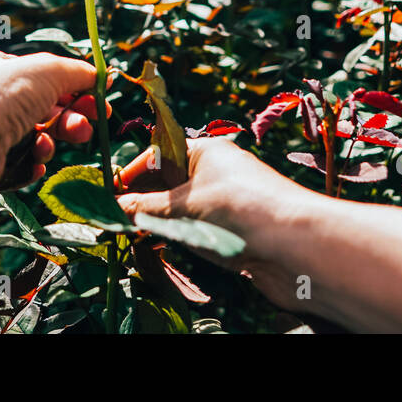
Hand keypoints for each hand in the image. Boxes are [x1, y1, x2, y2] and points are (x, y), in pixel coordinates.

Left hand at [0, 50, 102, 199]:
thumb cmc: (0, 96)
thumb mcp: (46, 69)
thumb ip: (76, 71)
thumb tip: (100, 76)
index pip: (42, 76)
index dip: (74, 86)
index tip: (100, 99)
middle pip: (43, 108)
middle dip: (71, 117)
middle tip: (91, 125)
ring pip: (35, 137)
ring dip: (54, 140)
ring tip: (55, 144)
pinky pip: (21, 163)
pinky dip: (33, 162)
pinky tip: (33, 162)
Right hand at [116, 137, 315, 306]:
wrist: (296, 246)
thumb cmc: (238, 211)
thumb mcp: (182, 206)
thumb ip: (144, 208)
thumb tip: (113, 206)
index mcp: (205, 151)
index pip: (157, 155)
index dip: (130, 175)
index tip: (105, 195)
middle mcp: (216, 172)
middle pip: (167, 184)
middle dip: (140, 202)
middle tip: (111, 221)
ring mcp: (225, 203)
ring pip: (180, 211)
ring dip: (156, 224)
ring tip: (128, 238)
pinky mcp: (232, 231)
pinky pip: (195, 231)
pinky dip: (175, 239)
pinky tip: (157, 250)